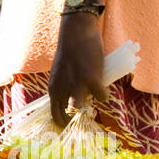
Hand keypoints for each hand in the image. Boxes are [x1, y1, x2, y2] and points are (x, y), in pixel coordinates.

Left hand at [48, 12, 106, 127]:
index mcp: (53, 89)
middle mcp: (62, 90)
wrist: (75, 33)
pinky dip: (105, 94)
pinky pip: (102, 96)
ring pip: (81, 109)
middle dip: (78, 119)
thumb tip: (74, 102)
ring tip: (95, 98)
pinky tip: (105, 87)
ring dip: (90, 108)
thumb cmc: (70, 53)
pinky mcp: (91, 79)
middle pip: (68, 116)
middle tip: (88, 113)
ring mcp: (76, 85)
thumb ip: (64, 88)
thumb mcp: (61, 74)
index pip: (54, 115)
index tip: (73, 125)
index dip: (64, 123)